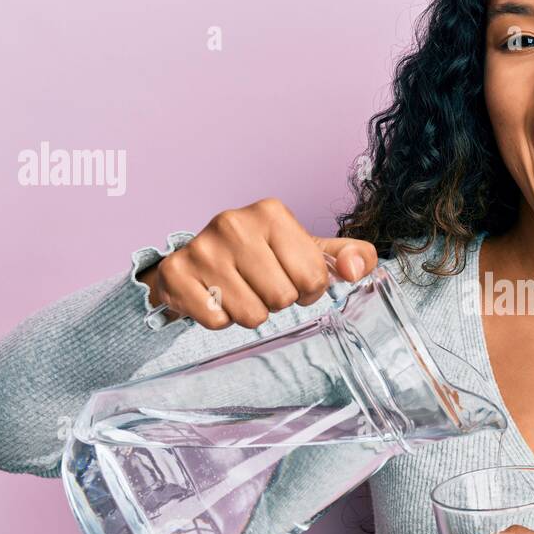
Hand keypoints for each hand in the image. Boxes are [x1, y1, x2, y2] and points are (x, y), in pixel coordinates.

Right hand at [137, 197, 377, 329]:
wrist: (196, 261)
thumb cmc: (258, 257)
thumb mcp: (307, 251)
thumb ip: (349, 256)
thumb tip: (357, 269)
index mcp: (270, 212)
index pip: (314, 277)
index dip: (308, 289)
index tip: (291, 278)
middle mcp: (233, 223)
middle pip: (282, 298)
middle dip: (277, 302)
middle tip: (261, 286)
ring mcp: (202, 248)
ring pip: (251, 315)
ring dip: (249, 312)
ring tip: (238, 291)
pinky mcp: (177, 274)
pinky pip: (217, 321)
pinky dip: (220, 319)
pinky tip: (215, 298)